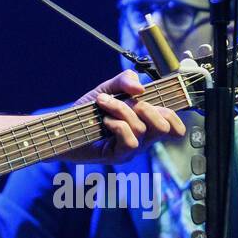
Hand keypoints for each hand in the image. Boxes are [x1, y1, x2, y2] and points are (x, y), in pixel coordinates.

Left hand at [62, 69, 185, 164]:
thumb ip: (124, 81)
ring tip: (104, 104)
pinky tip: (105, 121)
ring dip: (122, 110)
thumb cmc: (87, 111)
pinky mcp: (117, 156)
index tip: (155, 99)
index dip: (173, 114)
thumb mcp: (107, 88)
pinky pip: (130, 141)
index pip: (174, 125)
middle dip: (149, 108)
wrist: (63, 126)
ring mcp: (130, 149)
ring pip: (142, 130)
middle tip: (130, 101)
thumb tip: (140, 87)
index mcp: (145, 123)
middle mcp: (142, 138)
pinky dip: (118, 125)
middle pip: (165, 128)